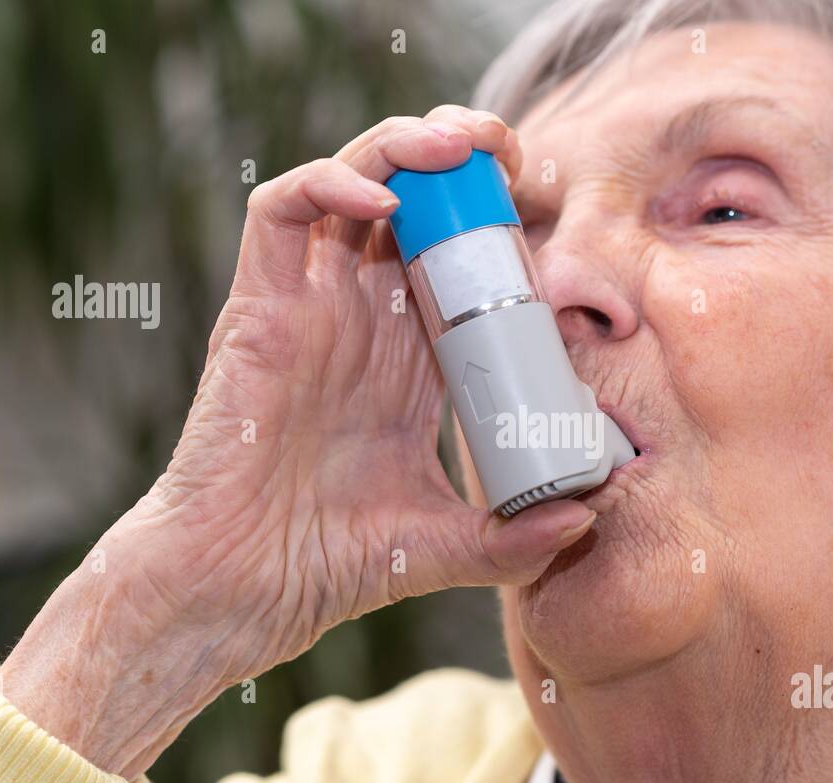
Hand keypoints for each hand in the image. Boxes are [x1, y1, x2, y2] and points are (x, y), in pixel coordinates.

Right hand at [0, 106, 595, 778]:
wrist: (242, 590)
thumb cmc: (327, 563)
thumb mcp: (446, 544)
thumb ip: (516, 538)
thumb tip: (591, 516)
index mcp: (408, 361)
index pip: (461, 262)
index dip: (502, 223)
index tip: (551, 209)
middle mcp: (361, 321)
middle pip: (412, 205)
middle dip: (461, 162)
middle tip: (512, 150)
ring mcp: (309, 310)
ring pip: (350, 185)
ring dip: (402, 147)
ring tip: (460, 142)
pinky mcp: (258, 311)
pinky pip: (280, 212)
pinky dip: (328, 185)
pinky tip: (386, 202)